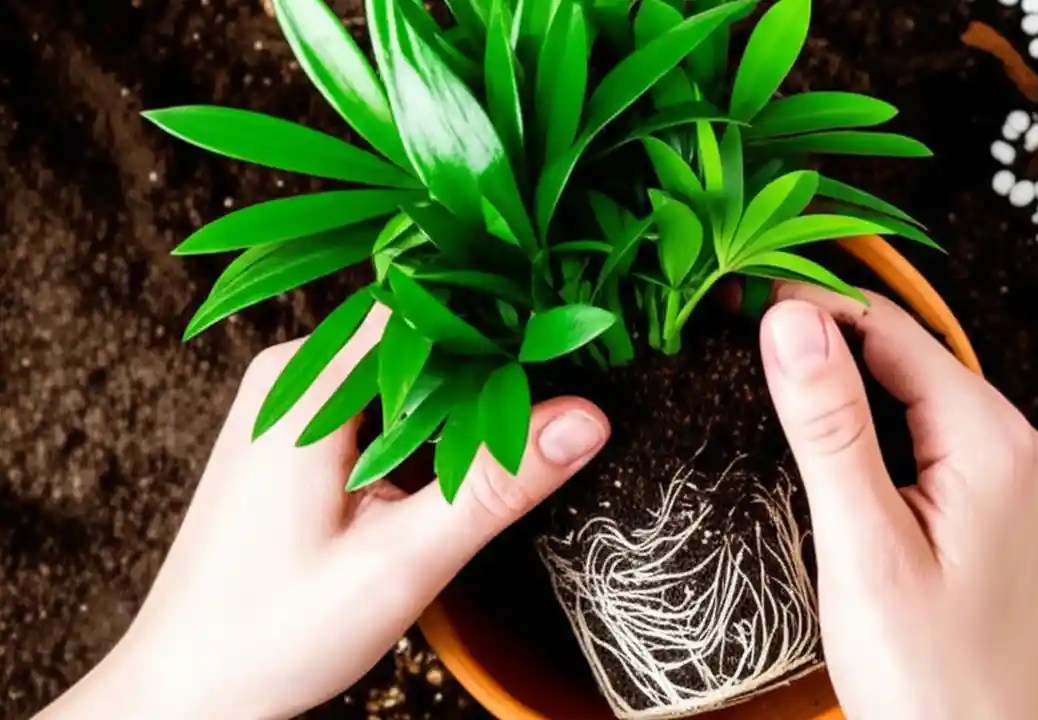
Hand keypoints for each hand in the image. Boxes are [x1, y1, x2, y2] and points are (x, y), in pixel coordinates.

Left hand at [39, 306, 610, 719]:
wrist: (187, 687)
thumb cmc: (272, 634)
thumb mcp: (400, 563)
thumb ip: (493, 485)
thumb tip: (583, 419)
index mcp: (305, 387)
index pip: (425, 306)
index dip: (498, 325)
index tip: (559, 356)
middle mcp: (291, 377)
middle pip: (418, 334)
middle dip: (486, 367)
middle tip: (547, 411)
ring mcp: (290, 404)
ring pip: (403, 368)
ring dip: (458, 400)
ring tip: (505, 445)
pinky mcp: (296, 434)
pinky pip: (379, 399)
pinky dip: (426, 423)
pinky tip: (452, 466)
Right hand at [759, 285, 1037, 719]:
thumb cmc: (924, 674)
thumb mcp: (864, 545)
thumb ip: (829, 428)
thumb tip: (790, 320)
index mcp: (992, 441)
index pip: (892, 333)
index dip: (813, 306)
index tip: (737, 297)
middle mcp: (1013, 445)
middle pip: (906, 357)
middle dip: (825, 338)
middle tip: (738, 331)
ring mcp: (1005, 477)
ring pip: (912, 393)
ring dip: (844, 380)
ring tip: (764, 374)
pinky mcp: (988, 506)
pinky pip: (924, 434)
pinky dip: (869, 423)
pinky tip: (822, 437)